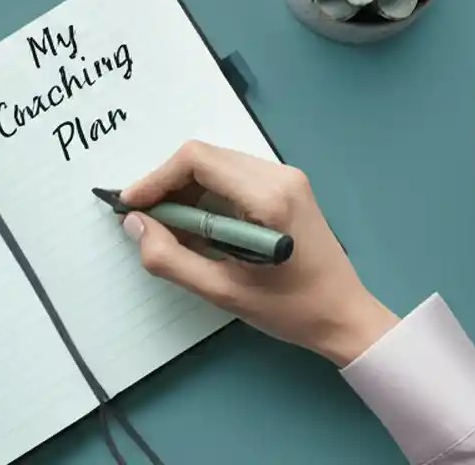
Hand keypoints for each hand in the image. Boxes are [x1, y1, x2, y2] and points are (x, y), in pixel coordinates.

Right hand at [121, 141, 398, 366]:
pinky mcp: (287, 186)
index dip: (155, 179)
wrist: (344, 317)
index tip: (129, 206)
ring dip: (185, 190)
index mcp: (268, 197)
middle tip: (143, 219)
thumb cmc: (291, 310)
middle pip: (204, 158)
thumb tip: (135, 224)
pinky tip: (196, 225)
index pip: (196, 161)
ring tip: (166, 227)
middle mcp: (279, 175)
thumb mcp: (222, 292)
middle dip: (166, 185)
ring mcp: (286, 177)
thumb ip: (170, 258)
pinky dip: (205, 194)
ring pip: (216, 164)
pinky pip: (232, 176)